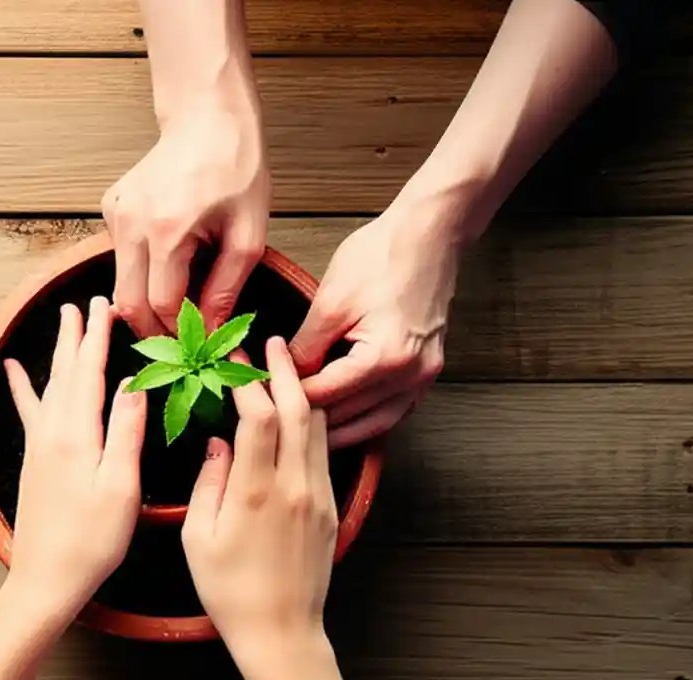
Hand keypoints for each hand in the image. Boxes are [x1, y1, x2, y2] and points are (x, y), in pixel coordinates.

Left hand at [2, 296, 147, 612]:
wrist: (45, 579)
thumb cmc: (91, 540)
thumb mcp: (121, 487)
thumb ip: (126, 432)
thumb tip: (133, 385)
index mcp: (76, 435)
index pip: (89, 372)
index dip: (98, 336)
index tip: (106, 305)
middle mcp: (51, 432)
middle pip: (65, 371)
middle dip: (77, 334)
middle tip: (86, 301)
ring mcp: (38, 445)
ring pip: (49, 384)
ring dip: (58, 352)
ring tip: (64, 322)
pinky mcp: (33, 460)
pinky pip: (28, 408)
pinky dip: (22, 385)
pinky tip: (11, 370)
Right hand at [102, 90, 270, 335]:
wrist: (208, 118)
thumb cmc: (236, 169)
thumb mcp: (248, 234)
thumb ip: (226, 288)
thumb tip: (211, 331)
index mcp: (168, 230)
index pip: (162, 305)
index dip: (181, 332)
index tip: (202, 344)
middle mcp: (131, 224)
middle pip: (129, 302)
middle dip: (154, 328)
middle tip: (182, 339)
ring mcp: (116, 214)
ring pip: (121, 282)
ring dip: (147, 299)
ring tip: (181, 298)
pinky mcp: (111, 207)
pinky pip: (121, 256)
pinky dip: (142, 268)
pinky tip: (169, 255)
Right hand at [182, 338, 335, 651]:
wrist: (281, 632)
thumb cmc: (229, 590)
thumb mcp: (199, 537)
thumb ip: (208, 482)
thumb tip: (218, 442)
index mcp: (255, 490)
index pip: (258, 414)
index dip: (247, 380)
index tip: (233, 360)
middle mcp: (294, 486)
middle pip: (297, 409)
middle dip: (285, 370)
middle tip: (273, 343)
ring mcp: (318, 496)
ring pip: (318, 427)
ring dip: (303, 393)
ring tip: (287, 370)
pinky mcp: (330, 509)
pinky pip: (323, 453)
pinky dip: (312, 425)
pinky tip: (299, 417)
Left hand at [288, 198, 460, 447]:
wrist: (430, 233)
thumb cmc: (384, 255)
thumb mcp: (331, 300)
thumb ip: (307, 345)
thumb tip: (284, 373)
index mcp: (386, 358)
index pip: (326, 395)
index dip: (288, 397)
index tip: (262, 399)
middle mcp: (411, 375)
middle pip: (350, 416)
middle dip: (311, 419)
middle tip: (275, 420)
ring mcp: (425, 376)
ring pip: (376, 424)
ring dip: (341, 430)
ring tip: (304, 433)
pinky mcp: (428, 369)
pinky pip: (396, 410)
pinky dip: (369, 419)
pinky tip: (346, 420)